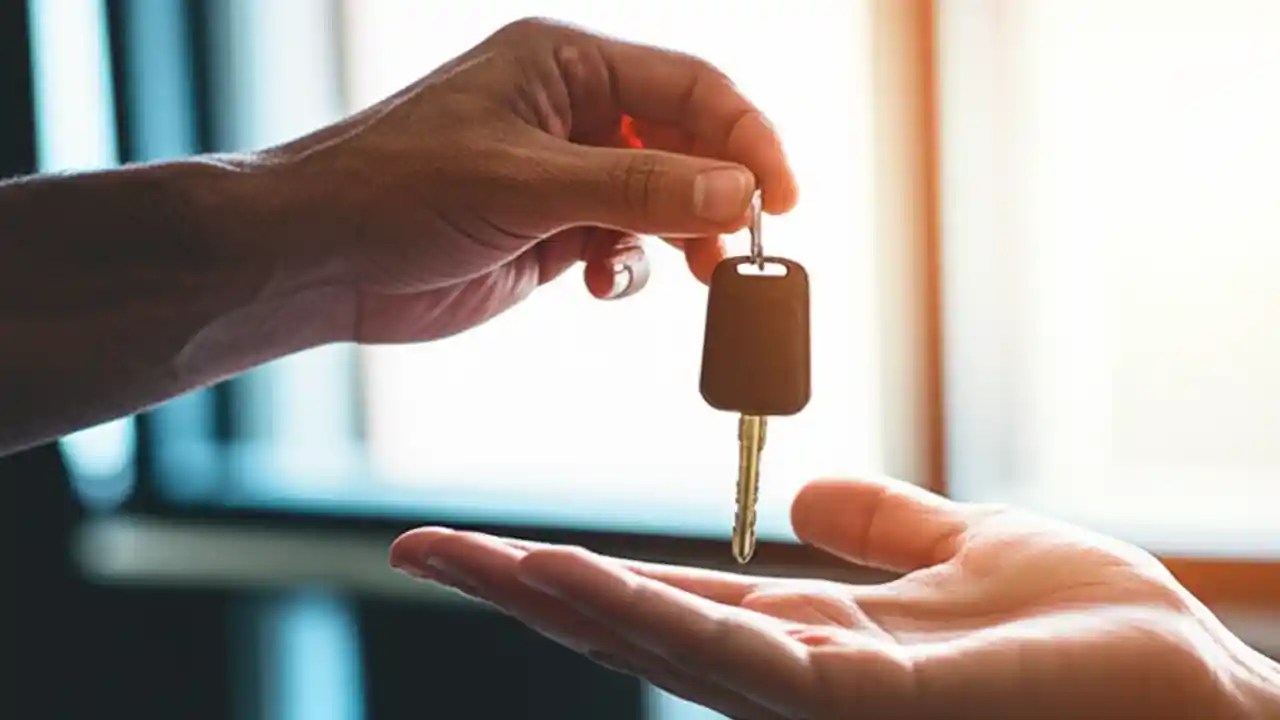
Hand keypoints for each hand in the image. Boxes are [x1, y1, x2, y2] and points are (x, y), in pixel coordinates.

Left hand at [249, 17, 796, 341]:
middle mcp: (571, 111)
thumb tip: (737, 194)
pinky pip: (622, 243)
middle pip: (685, 142)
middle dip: (718, 194)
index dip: (746, 136)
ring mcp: (563, 173)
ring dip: (682, 237)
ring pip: (661, 198)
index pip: (689, 86)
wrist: (319, 258)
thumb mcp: (525, 184)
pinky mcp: (550, 229)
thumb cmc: (398, 189)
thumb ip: (636, 189)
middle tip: (743, 248)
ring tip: (696, 274)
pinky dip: (630, 268)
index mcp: (565, 64)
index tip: (780, 198)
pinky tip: (605, 285)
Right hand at [389, 478, 1279, 718]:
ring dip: (567, 605)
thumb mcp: (970, 548)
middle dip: (530, 592)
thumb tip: (799, 496)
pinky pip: (741, 660)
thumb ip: (884, 525)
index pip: (671, 603)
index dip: (578, 576)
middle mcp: (801, 682)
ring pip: (666, 650)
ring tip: (476, 560)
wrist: (1197, 698)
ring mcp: (828, 704)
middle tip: (424, 546)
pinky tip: (580, 584)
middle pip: (640, 630)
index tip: (493, 541)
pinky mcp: (870, 707)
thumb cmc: (1096, 637)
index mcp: (818, 643)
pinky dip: (649, 622)